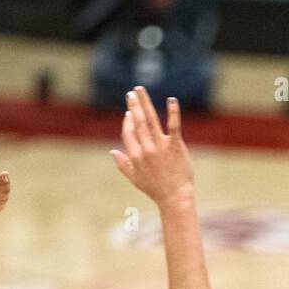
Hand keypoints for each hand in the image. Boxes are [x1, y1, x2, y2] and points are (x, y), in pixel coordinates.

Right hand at [110, 86, 193, 205]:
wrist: (175, 197)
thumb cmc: (155, 190)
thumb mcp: (134, 179)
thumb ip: (123, 164)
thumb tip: (113, 151)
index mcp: (135, 156)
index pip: (129, 133)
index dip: (128, 121)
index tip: (129, 112)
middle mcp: (146, 148)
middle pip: (138, 122)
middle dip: (134, 105)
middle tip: (132, 93)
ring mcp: (161, 146)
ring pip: (151, 119)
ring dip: (145, 103)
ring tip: (141, 91)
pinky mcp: (176, 146)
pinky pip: (174, 125)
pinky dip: (173, 112)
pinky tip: (171, 99)